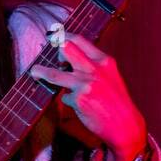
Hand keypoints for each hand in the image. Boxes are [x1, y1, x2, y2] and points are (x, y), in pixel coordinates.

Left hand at [30, 31, 147, 160]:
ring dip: (41, 72)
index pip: (79, 40)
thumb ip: (93, 65)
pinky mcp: (78, 100)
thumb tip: (68, 60)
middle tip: (51, 57)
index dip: (63, 36)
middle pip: (65, 49)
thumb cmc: (116, 101)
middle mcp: (94, 69)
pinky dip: (69, 100)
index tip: (54, 37)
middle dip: (55, 51)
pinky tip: (79, 106)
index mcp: (104, 61)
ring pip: (54, 74)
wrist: (126, 124)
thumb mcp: (110, 76)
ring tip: (34, 72)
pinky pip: (65, 97)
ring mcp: (85, 84)